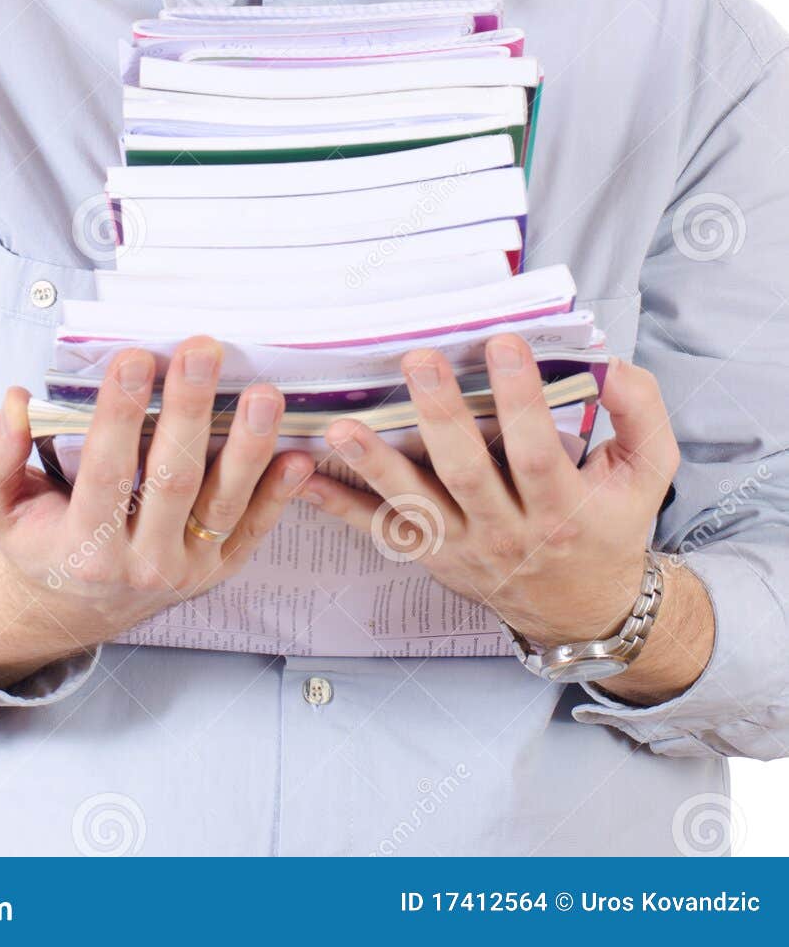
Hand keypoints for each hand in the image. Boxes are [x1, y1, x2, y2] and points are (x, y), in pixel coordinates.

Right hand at [0, 336, 314, 685]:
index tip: (134, 357)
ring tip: (266, 394)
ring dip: (249, 447)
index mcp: (84, 545)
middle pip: (173, 480)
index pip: (106, 472)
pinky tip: (300, 453)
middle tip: (202, 350)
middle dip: (190, 411)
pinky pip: (256, 528)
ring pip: (225, 504)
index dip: (120, 415)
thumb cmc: (42, 536)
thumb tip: (16, 403)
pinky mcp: (222, 567)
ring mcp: (189, 568)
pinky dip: (281, 493)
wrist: (78, 604)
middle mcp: (141, 562)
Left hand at [299, 335, 681, 647]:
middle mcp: (507, 532)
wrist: (583, 610)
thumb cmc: (610, 526)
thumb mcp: (648, 474)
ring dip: (373, 465)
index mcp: (561, 509)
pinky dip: (341, 509)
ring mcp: (463, 547)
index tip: (502, 342)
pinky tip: (304, 482)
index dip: (520, 398)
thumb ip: (641, 416)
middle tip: (417, 361)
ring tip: (340, 427)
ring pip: (413, 506)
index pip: (537, 451)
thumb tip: (614, 366)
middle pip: (466, 473)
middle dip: (440, 415)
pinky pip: (381, 534)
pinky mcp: (431, 555)